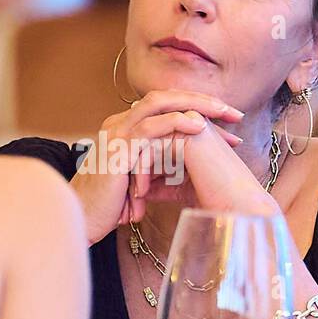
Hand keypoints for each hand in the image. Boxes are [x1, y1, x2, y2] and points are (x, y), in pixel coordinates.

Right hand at [69, 90, 243, 244]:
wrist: (83, 221)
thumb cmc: (109, 207)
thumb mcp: (139, 181)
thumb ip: (157, 168)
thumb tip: (182, 172)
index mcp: (125, 128)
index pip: (166, 108)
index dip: (197, 110)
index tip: (227, 124)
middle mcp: (119, 123)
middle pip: (165, 97)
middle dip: (202, 100)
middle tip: (234, 112)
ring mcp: (117, 133)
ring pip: (159, 104)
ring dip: (195, 106)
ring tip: (224, 114)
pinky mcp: (118, 148)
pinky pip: (151, 127)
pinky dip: (176, 123)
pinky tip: (199, 126)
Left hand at [139, 119, 279, 216]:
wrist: (235, 208)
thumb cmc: (211, 199)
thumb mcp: (177, 187)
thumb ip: (158, 181)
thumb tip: (140, 186)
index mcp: (189, 131)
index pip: (152, 139)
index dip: (138, 164)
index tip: (130, 190)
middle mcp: (190, 122)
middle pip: (146, 137)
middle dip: (132, 165)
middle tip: (123, 191)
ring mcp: (191, 124)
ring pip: (147, 141)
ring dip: (135, 169)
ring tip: (132, 196)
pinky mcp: (190, 134)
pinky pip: (153, 147)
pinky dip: (142, 171)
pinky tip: (140, 193)